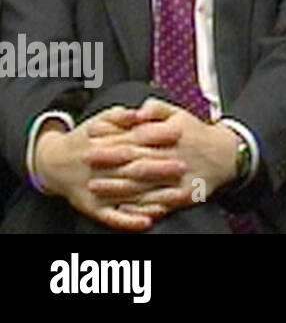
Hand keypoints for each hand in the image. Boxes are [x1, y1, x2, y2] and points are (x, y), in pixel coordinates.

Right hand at [32, 106, 185, 231]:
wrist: (53, 164)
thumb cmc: (85, 138)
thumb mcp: (100, 120)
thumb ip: (120, 116)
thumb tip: (138, 113)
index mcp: (103, 144)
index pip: (134, 140)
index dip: (156, 136)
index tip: (179, 132)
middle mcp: (100, 169)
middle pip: (133, 167)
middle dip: (158, 167)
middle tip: (183, 166)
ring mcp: (97, 190)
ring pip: (127, 194)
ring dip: (152, 196)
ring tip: (177, 195)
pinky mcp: (93, 208)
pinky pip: (113, 217)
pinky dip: (130, 220)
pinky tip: (148, 222)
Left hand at [84, 99, 239, 219]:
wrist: (226, 156)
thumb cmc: (197, 134)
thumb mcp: (180, 114)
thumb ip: (158, 109)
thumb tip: (139, 110)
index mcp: (171, 135)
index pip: (137, 136)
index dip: (113, 137)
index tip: (92, 138)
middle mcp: (174, 156)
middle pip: (137, 159)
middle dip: (110, 162)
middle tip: (87, 161)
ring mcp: (179, 177)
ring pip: (144, 183)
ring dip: (118, 185)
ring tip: (96, 186)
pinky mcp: (185, 195)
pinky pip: (160, 202)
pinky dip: (141, 206)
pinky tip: (123, 207)